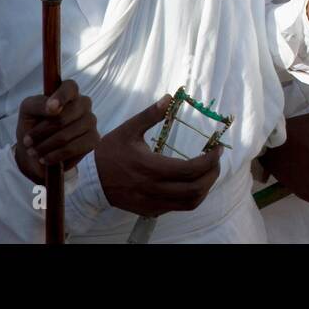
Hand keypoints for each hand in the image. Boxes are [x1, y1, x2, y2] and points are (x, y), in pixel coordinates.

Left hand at [13, 79, 99, 183]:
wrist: (36, 152)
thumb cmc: (32, 127)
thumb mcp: (27, 112)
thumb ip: (37, 104)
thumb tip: (52, 108)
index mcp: (68, 93)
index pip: (70, 87)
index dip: (61, 97)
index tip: (50, 108)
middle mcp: (83, 104)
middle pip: (65, 116)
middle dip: (42, 132)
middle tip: (27, 141)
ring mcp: (90, 121)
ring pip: (68, 134)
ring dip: (46, 146)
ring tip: (34, 152)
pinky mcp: (94, 139)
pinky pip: (75, 148)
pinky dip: (56, 155)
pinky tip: (46, 158)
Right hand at [94, 96, 222, 216]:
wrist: (90, 180)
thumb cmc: (110, 152)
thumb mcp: (128, 129)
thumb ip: (150, 114)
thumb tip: (170, 97)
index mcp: (149, 167)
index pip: (190, 170)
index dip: (209, 161)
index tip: (218, 149)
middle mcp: (152, 189)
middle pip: (194, 189)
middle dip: (212, 174)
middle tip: (216, 160)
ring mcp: (151, 203)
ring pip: (189, 203)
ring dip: (205, 188)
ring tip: (208, 172)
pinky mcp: (149, 211)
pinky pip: (177, 208)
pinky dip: (191, 197)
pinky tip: (191, 182)